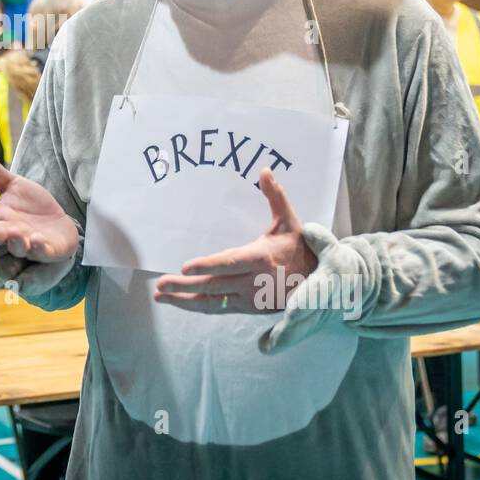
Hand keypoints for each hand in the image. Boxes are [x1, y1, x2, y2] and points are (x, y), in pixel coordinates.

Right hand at [0, 150, 79, 263]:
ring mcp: (28, 244)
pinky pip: (42, 251)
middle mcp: (11, 233)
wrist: (58, 223)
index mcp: (0, 218)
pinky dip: (38, 247)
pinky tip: (36, 239)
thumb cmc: (32, 206)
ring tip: (14, 233)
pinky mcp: (46, 250)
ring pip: (19, 246)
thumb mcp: (15, 186)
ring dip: (15, 241)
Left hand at [153, 167, 317, 313]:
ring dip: (185, 301)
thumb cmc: (298, 247)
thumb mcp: (289, 221)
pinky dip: (197, 307)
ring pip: (213, 302)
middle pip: (215, 285)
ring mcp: (250, 298)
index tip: (186, 267)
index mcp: (261, 258)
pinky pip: (218, 309)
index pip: (229, 263)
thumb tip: (264, 170)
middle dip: (185, 286)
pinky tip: (179, 302)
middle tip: (160, 284)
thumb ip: (276, 196)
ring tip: (161, 296)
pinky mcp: (247, 308)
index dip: (207, 265)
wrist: (319, 283)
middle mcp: (253, 281)